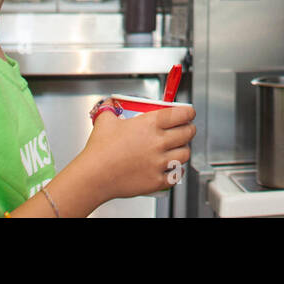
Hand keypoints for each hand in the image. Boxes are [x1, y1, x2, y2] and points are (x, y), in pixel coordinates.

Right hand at [79, 105, 195, 201]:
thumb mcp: (105, 120)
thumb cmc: (99, 150)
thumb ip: (110, 108)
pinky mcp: (156, 180)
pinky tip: (173, 168)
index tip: (189, 113)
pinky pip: (176, 175)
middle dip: (189, 129)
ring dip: (184, 150)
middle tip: (185, 129)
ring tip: (178, 148)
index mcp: (150, 124)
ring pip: (185, 154)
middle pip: (188, 133)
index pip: (182, 114)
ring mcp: (159, 162)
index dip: (189, 112)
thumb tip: (110, 103)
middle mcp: (159, 142)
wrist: (94, 175)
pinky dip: (177, 171)